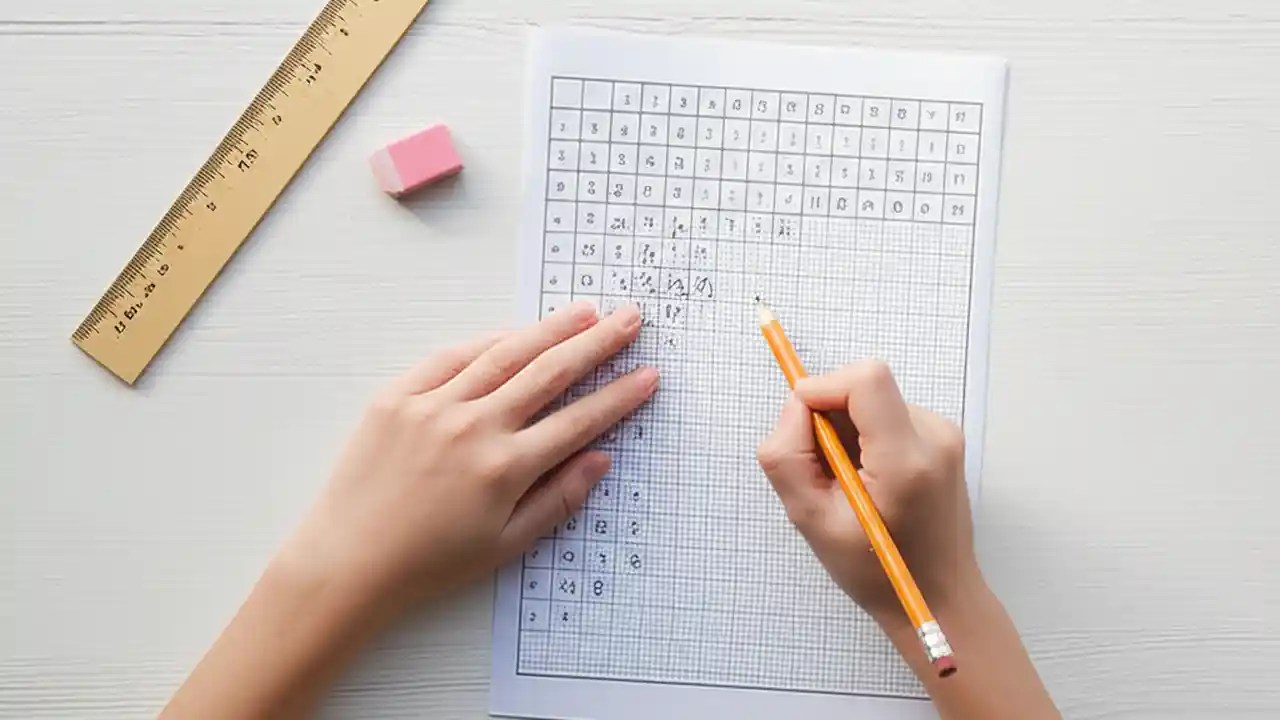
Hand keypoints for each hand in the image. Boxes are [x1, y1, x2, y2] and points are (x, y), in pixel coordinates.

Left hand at [281, 301, 657, 617]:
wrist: (347, 562)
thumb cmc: (427, 564)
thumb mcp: (505, 546)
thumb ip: (557, 499)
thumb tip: (599, 459)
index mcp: (505, 468)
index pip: (578, 420)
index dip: (619, 396)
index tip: (646, 374)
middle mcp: (474, 427)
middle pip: (550, 372)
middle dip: (597, 344)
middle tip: (630, 320)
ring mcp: (433, 406)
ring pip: (505, 354)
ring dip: (550, 329)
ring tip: (585, 312)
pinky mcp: (397, 397)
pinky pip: (450, 357)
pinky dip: (487, 341)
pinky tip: (514, 331)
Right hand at [756, 360, 978, 621]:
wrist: (939, 597)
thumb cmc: (874, 571)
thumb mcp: (810, 520)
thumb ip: (787, 456)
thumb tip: (795, 406)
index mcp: (906, 461)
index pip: (865, 380)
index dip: (822, 388)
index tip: (801, 424)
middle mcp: (935, 437)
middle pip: (866, 386)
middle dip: (829, 415)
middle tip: (822, 468)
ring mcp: (945, 435)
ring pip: (873, 400)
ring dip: (847, 429)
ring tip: (848, 482)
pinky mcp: (944, 438)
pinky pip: (888, 414)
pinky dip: (866, 436)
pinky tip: (868, 479)